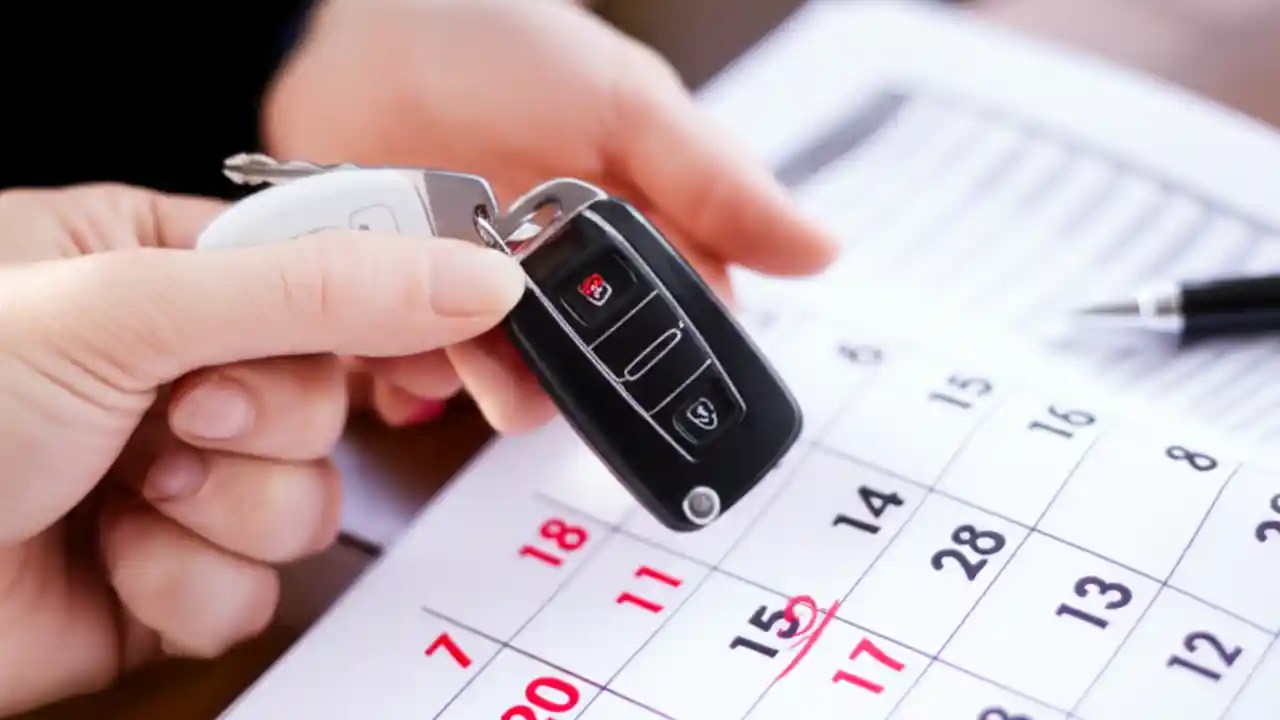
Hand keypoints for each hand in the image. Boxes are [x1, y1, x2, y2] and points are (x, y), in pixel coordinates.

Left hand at [0, 183, 523, 714]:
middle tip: (181, 416)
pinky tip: (110, 558)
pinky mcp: (174, 571)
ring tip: (125, 492)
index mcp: (163, 263)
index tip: (474, 334)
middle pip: (337, 393)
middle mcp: (182, 366)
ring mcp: (182, 473)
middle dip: (266, 425)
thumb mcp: (126, 310)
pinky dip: (189, 584)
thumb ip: (314, 289)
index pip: (338, 267)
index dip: (406, 306)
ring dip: (225, 511)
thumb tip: (468, 278)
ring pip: (312, 499)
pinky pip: (261, 583)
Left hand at [262, 0, 838, 431]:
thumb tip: (818, 249)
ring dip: (491, 380)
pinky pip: (426, 375)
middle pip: (597, 373)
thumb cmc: (498, 44)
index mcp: (637, 232)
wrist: (353, 31)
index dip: (678, 360)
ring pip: (513, 387)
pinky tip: (402, 342)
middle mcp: (568, 277)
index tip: (659, 373)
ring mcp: (486, 296)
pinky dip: (417, 373)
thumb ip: (716, 183)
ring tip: (454, 332)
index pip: (685, 324)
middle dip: (571, 379)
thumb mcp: (627, 105)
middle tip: (531, 338)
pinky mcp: (410, 307)